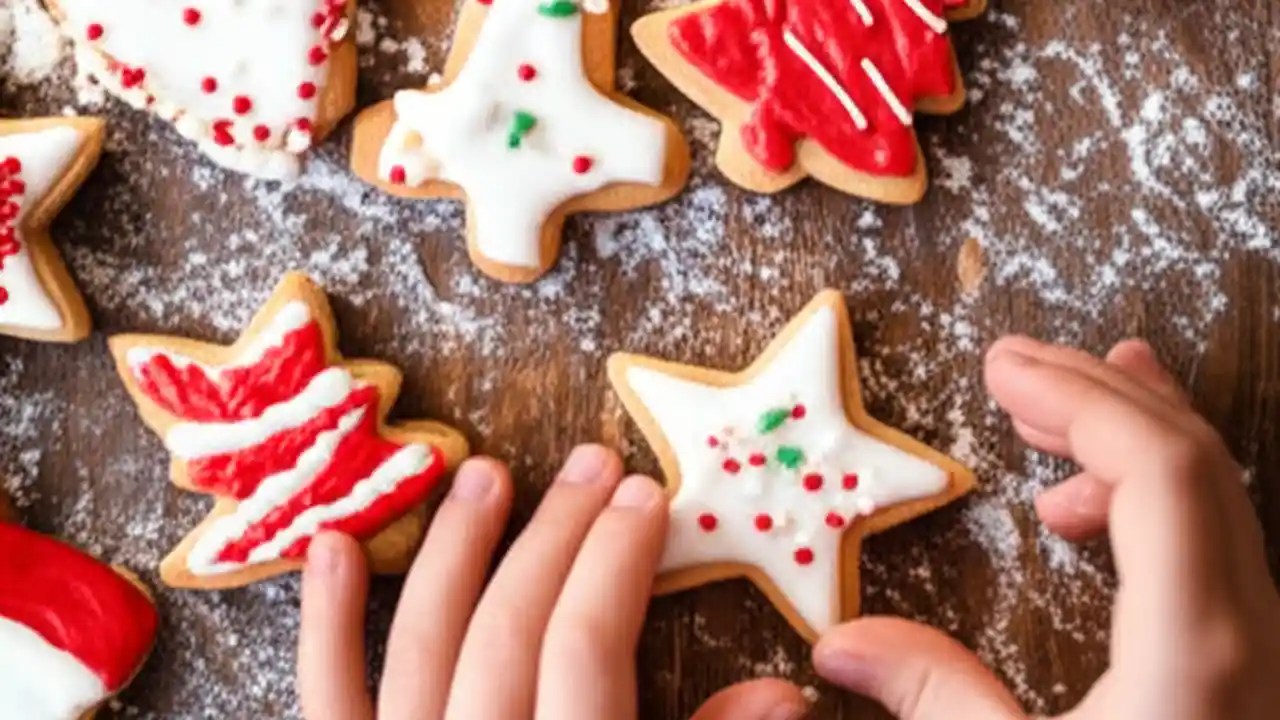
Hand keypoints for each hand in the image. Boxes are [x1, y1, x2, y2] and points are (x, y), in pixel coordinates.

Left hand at [297, 444, 811, 719]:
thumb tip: (778, 696)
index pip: (585, 648)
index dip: (616, 561)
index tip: (645, 495)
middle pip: (512, 629)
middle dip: (557, 535)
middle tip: (593, 464)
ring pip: (421, 644)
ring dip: (455, 551)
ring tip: (484, 474)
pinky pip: (328, 703)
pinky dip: (324, 624)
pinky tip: (336, 545)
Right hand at [808, 337, 1279, 718]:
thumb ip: (937, 700)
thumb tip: (838, 646)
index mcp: (1195, 652)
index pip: (1161, 472)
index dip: (1081, 399)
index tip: (1001, 369)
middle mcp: (1252, 636)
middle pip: (1198, 466)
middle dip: (1101, 396)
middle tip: (1018, 365)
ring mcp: (1264, 653)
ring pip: (1219, 503)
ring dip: (1132, 442)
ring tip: (1053, 417)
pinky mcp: (1250, 673)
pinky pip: (1219, 549)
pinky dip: (1153, 506)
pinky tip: (1092, 520)